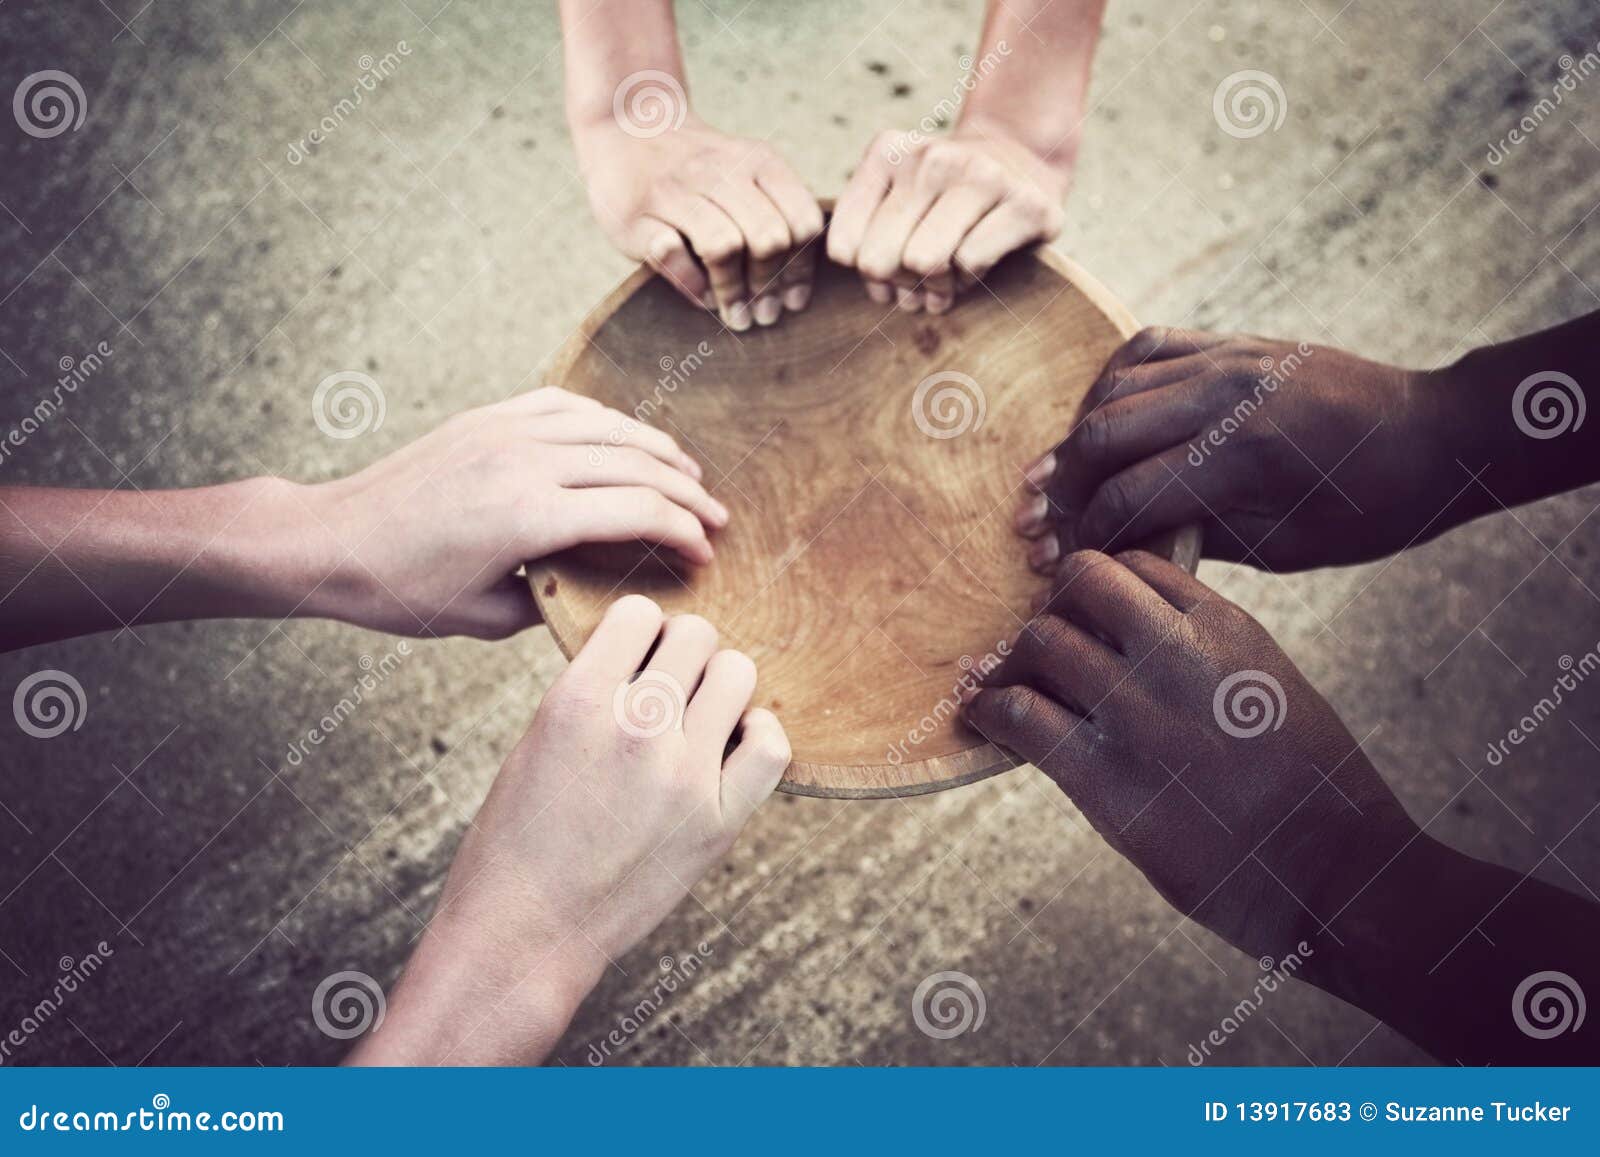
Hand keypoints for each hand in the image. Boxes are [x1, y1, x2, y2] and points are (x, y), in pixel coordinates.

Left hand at [302, 387, 726, 638]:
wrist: (332, 540)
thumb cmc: (403, 591)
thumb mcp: (486, 617)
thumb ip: (552, 601)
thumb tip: (597, 591)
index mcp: (530, 516)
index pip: (636, 512)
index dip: (683, 532)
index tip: (706, 555)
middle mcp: (525, 462)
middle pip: (635, 465)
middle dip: (687, 493)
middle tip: (719, 519)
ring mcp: (506, 431)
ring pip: (609, 428)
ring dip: (658, 451)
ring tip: (690, 475)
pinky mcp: (489, 418)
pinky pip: (567, 407)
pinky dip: (609, 421)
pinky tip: (627, 438)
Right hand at [349, 597, 791, 1064]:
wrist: (525, 934)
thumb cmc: (517, 839)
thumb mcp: (537, 740)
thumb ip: (593, 691)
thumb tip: (649, 653)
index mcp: (578, 699)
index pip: (639, 613)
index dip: (639, 630)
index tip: (635, 655)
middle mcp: (636, 727)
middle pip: (696, 636)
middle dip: (682, 654)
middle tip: (669, 686)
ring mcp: (683, 774)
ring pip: (738, 675)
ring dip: (720, 686)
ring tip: (700, 714)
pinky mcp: (717, 822)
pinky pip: (772, 746)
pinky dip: (759, 734)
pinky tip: (734, 743)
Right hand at [573, 117, 822, 330]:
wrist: (627, 129)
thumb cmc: (699, 172)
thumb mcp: (746, 171)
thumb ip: (778, 212)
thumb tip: (797, 290)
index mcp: (758, 161)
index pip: (801, 222)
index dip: (801, 270)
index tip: (793, 301)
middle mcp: (719, 170)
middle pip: (767, 238)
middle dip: (769, 286)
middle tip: (764, 315)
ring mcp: (675, 189)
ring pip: (723, 247)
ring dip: (732, 291)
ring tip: (736, 315)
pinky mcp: (636, 213)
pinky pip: (672, 253)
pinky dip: (691, 283)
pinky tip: (701, 296)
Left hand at [827, 126, 1067, 313]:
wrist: (1023, 159)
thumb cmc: (946, 196)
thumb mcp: (894, 197)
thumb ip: (864, 237)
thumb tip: (881, 293)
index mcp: (887, 153)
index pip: (844, 248)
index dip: (867, 275)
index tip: (891, 269)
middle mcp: (931, 157)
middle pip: (880, 260)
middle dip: (900, 284)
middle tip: (922, 282)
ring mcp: (982, 175)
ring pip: (924, 262)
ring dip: (935, 287)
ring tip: (948, 279)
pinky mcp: (1025, 203)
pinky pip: (970, 262)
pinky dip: (970, 279)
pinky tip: (976, 267)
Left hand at [964, 550, 1417, 960]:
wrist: (1334, 871)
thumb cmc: (1311, 791)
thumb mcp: (1271, 689)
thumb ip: (1210, 658)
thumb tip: (1144, 646)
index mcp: (1226, 626)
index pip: (1133, 567)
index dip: (1096, 590)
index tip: (1081, 618)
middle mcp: (1178, 653)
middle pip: (1078, 585)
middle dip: (1053, 609)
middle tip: (1039, 647)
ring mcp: (1138, 711)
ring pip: (1040, 641)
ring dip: (1014, 662)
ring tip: (1003, 685)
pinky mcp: (1104, 776)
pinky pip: (1019, 714)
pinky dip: (990, 710)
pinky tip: (983, 719)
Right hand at [1014, 328, 1448, 571]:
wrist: (1432, 433)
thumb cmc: (1367, 506)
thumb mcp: (1286, 547)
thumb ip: (1199, 537)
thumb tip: (1123, 541)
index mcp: (1245, 455)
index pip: (1130, 494)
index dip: (1087, 533)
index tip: (1064, 560)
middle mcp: (1226, 395)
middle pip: (1103, 434)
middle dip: (1061, 486)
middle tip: (1036, 523)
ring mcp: (1227, 358)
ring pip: (1113, 388)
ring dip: (1076, 437)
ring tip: (1057, 480)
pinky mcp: (1231, 341)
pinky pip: (1145, 348)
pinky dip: (1108, 385)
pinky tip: (1098, 419)